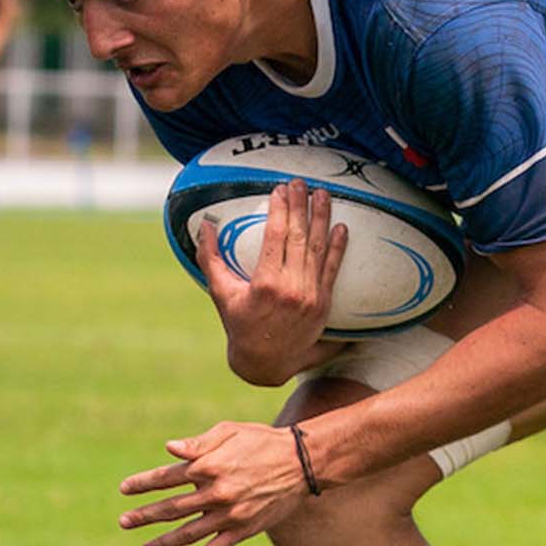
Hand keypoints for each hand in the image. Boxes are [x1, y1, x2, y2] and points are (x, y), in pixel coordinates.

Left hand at [119, 421, 310, 545]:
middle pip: (172, 507)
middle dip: (146, 515)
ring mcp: (229, 514)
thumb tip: (169, 449)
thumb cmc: (261, 442)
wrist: (301, 462)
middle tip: (124, 521)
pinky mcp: (243, 530)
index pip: (167, 477)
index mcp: (209, 465)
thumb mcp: (230, 432)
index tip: (124, 489)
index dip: (143, 483)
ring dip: (164, 542)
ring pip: (189, 533)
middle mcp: (216, 492)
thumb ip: (198, 444)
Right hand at [199, 179, 347, 385]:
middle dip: (301, 206)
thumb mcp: (220, 292)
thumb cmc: (239, 324)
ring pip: (318, 249)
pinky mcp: (324, 304)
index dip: (279, 210)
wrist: (265, 362)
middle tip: (300, 183)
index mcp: (265, 284)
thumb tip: (204, 225)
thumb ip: (209, 258)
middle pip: (299, 237)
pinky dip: (338, 247)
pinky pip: (333, 269)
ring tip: (324, 194)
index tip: (279, 190)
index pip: (275, 236)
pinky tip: (341, 227)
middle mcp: (291, 288)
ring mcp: (310, 296)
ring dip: (322, 218)